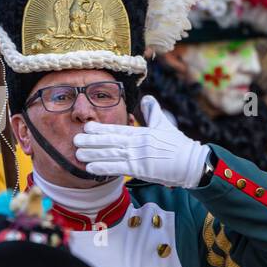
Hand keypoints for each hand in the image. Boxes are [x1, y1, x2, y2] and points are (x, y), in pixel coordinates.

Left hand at [73, 95, 210, 187]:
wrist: (191, 162)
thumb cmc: (178, 145)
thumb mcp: (165, 124)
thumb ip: (153, 112)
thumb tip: (148, 98)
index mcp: (141, 132)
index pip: (116, 129)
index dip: (100, 128)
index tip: (87, 126)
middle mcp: (136, 143)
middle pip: (109, 141)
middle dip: (90, 140)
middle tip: (74, 139)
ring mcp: (137, 156)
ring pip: (109, 154)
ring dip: (92, 154)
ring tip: (77, 153)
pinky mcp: (140, 169)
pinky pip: (117, 168)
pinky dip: (102, 167)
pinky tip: (90, 168)